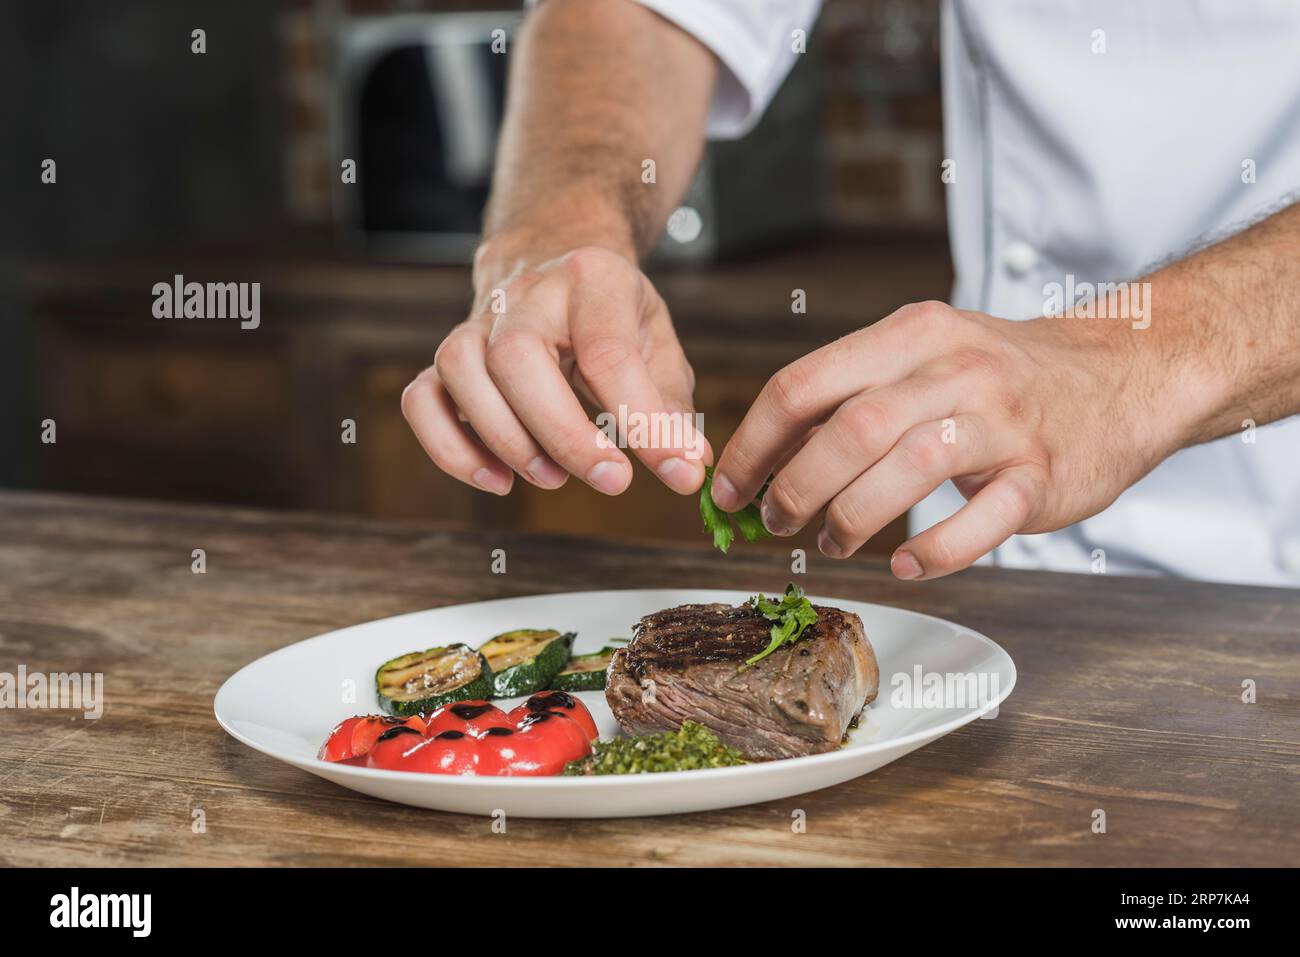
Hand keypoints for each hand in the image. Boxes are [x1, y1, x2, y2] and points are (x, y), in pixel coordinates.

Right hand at [402, 244, 709, 495]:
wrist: (553, 262)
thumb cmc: (612, 316)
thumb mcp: (657, 342)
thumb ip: (672, 405)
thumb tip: (689, 466)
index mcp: (592, 278)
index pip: (608, 351)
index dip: (642, 419)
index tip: (677, 470)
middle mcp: (523, 293)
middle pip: (516, 356)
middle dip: (563, 432)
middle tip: (611, 480)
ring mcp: (475, 323)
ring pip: (461, 371)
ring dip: (506, 440)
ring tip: (554, 478)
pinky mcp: (446, 360)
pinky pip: (422, 399)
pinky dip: (449, 447)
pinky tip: (496, 478)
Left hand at [711, 301, 1173, 579]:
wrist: (1120, 372)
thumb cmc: (998, 375)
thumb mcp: (922, 355)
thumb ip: (849, 392)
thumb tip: (764, 453)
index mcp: (911, 334)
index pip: (804, 385)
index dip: (754, 445)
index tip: (729, 489)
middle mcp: (956, 368)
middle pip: (850, 428)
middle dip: (795, 486)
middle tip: (777, 521)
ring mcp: (1004, 421)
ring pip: (909, 468)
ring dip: (852, 517)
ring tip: (833, 541)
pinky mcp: (1042, 474)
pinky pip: (980, 522)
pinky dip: (933, 552)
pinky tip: (904, 564)